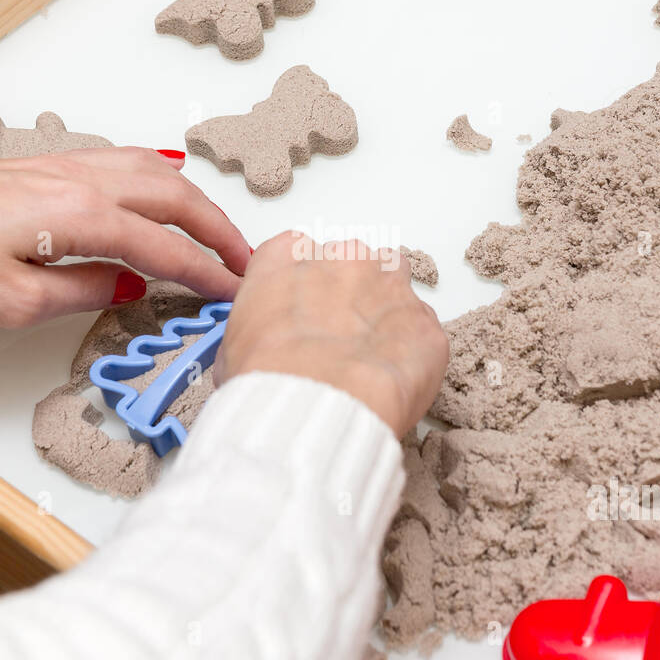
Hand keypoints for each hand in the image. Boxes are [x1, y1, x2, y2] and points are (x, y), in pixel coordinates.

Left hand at [0, 148, 249, 327]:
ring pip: (152, 171)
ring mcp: (62, 167)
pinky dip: (158, 179)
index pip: (166, 249)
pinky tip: (158, 190)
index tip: (235, 294)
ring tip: (215, 229)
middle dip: (218, 230)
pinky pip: (123, 162)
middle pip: (175, 198)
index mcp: (81, 215)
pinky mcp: (42, 167)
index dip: (207, 274)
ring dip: (192, 199)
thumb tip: (126, 286)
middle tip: (246, 261)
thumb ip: (83, 291)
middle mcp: (81, 180)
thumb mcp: (12, 303)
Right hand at [213, 232, 448, 436]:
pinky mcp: (426, 323)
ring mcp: (392, 285)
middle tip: (339, 342)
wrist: (311, 406)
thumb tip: (268, 341)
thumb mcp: (233, 341)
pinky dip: (411, 355)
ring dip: (386, 315)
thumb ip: (260, 322)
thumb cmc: (267, 376)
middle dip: (351, 297)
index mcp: (291, 254)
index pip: (301, 252)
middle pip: (355, 264)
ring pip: (395, 288)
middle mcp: (345, 257)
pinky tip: (390, 382)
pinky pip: (422, 333)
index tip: (305, 313)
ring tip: (370, 359)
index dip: (306, 286)